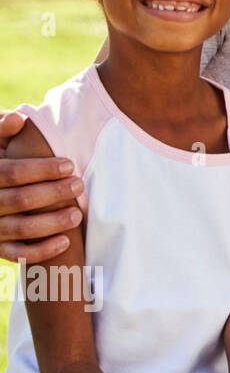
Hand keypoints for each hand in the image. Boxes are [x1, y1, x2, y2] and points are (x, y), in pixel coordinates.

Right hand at [0, 110, 80, 262]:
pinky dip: (41, 251)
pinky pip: (17, 253)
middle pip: (20, 200)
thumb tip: (20, 119)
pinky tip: (65, 242)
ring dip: (52, 222)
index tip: (70, 165)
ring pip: (20, 228)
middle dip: (53, 194)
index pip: (11, 172)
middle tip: (79, 186)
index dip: (41, 169)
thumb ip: (1, 130)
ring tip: (78, 215)